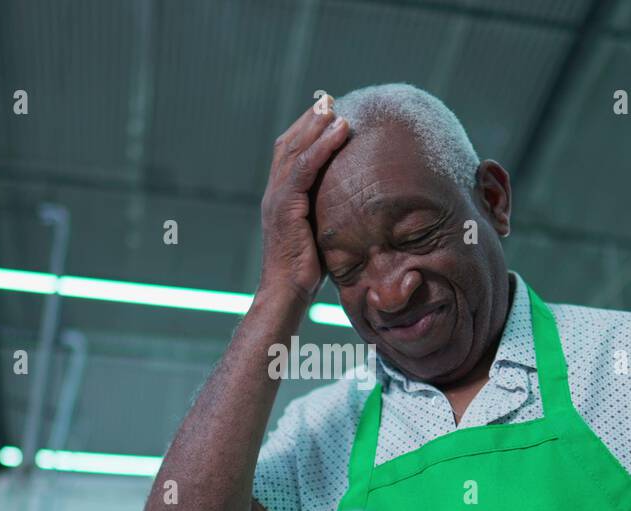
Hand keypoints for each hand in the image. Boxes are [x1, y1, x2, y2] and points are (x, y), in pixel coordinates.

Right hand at [258, 98, 349, 308]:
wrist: (286, 293)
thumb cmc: (306, 272)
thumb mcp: (321, 234)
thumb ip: (329, 214)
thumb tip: (356, 206)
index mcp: (280, 198)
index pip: (289, 154)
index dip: (305, 131)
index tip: (326, 113)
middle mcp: (274, 193)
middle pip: (288, 143)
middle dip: (309, 119)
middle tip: (329, 98)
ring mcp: (276, 198)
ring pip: (294, 149)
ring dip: (316, 124)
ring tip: (335, 104)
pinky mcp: (285, 206)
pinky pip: (304, 168)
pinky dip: (322, 146)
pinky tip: (340, 130)